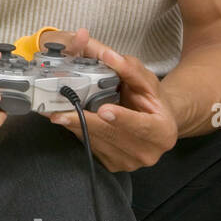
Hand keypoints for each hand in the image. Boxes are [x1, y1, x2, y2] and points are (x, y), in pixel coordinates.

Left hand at [46, 33, 177, 170]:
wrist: (154, 123)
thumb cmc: (152, 100)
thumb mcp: (146, 80)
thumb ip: (129, 68)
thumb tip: (108, 55)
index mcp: (162, 132)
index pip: (141, 125)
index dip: (122, 118)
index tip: (103, 110)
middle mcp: (147, 152)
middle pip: (112, 135)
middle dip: (84, 121)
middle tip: (60, 112)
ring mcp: (129, 162)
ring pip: (97, 143)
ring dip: (76, 127)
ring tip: (58, 112)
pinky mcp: (113, 165)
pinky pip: (91, 148)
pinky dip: (78, 132)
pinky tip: (70, 120)